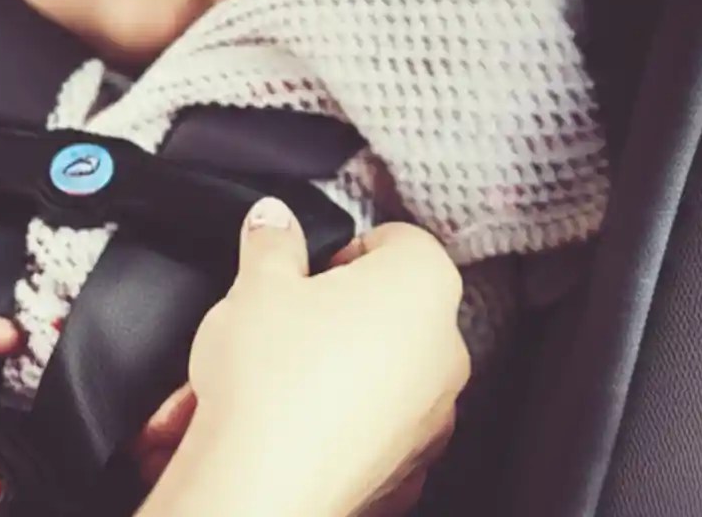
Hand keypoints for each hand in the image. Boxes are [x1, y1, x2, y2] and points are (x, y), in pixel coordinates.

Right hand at [138, 198, 469, 516]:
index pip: (400, 241)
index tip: (308, 268)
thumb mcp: (257, 284)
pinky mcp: (408, 465)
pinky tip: (291, 420)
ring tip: (277, 375)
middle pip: (394, 309)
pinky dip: (340, 421)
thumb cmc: (270, 377)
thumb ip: (272, 242)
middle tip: (285, 318)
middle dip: (340, 310)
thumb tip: (274, 219)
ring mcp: (432, 415)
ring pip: (385, 373)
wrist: (261, 481)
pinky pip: (375, 427)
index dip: (347, 249)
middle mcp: (444, 351)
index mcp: (422, 286)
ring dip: (340, 367)